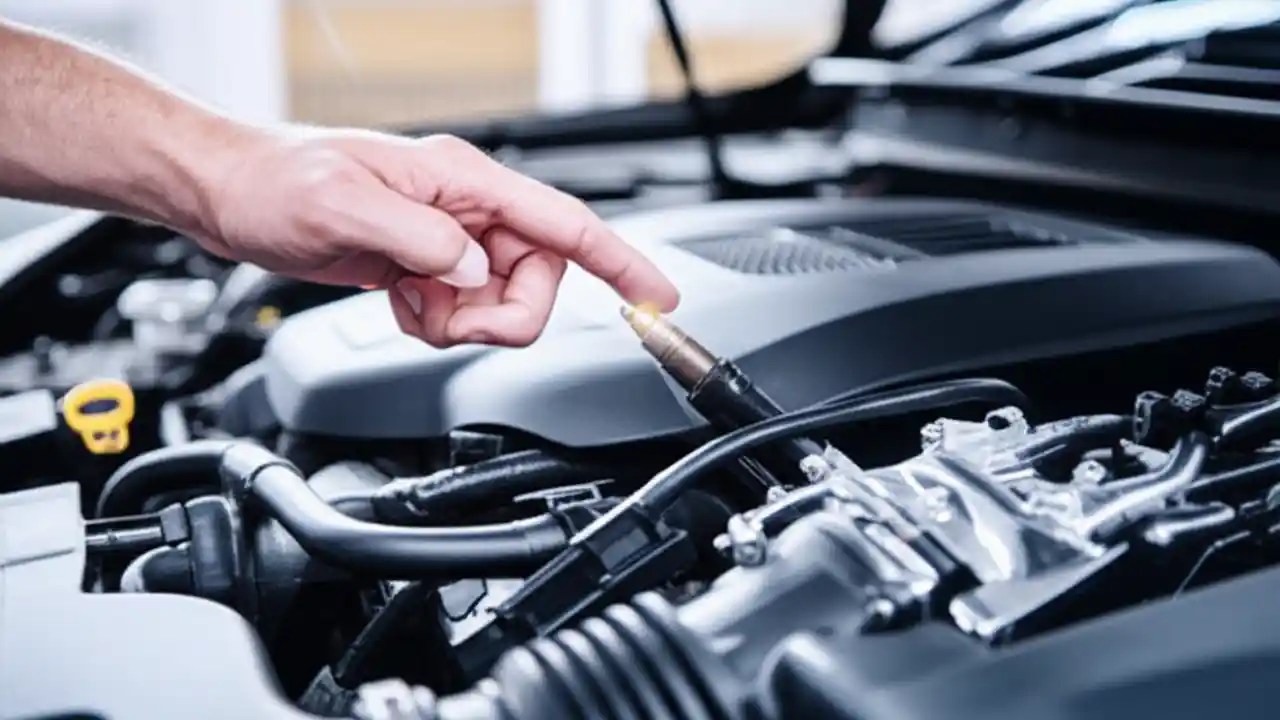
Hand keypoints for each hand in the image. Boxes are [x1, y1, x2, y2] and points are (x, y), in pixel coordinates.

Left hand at [198, 128, 679, 346]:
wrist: (232, 196)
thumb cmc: (279, 183)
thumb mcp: (345, 207)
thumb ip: (424, 242)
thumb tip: (474, 272)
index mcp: (465, 183)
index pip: (566, 225)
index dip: (621, 263)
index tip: (658, 298)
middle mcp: (467, 211)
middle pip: (537, 282)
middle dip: (500, 316)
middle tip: (444, 312)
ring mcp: (449, 242)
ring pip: (500, 306)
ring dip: (458, 323)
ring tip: (407, 299)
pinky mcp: (428, 268)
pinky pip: (462, 316)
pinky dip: (433, 324)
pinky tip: (397, 299)